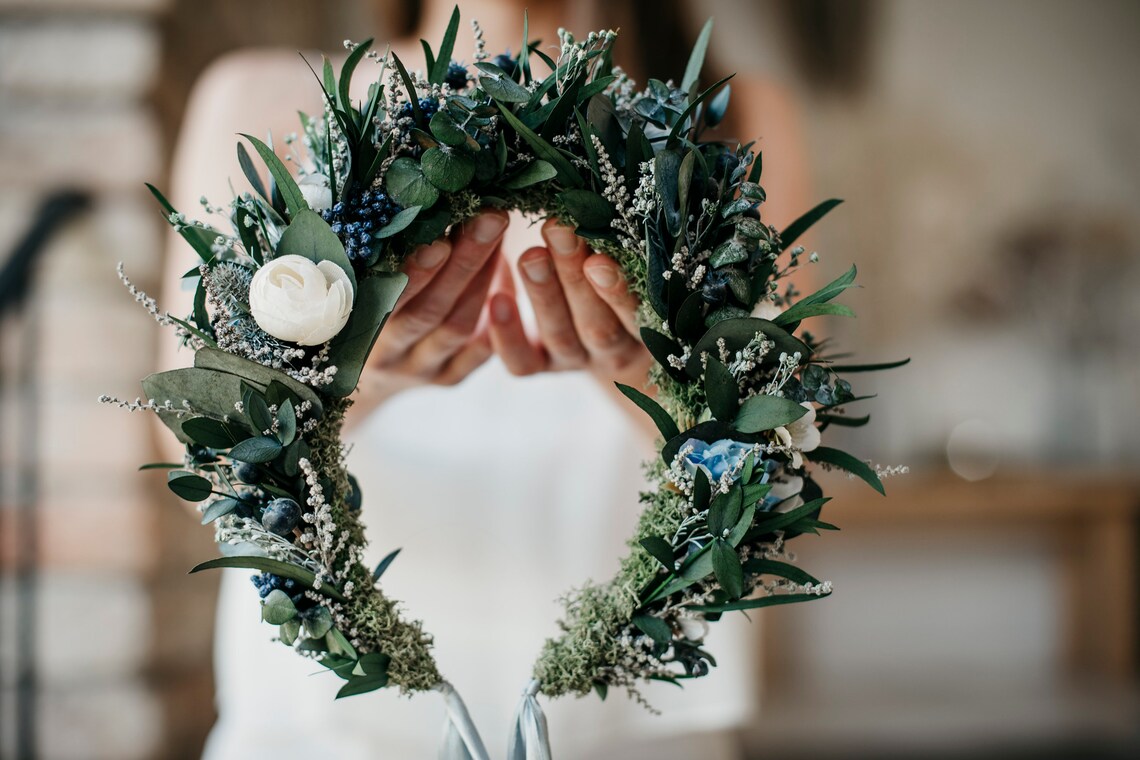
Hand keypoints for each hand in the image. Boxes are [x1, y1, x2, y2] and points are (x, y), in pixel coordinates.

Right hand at [351, 210, 508, 416]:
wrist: (364, 372)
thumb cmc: (354, 303)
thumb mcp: (349, 282)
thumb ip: (368, 251)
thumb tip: (401, 189)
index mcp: (353, 330)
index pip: (387, 302)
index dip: (413, 274)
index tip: (439, 238)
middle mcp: (388, 355)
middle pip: (430, 313)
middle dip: (463, 265)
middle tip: (491, 218)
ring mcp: (420, 371)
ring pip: (457, 330)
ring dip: (482, 281)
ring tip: (500, 234)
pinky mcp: (448, 379)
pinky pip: (477, 353)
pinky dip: (495, 319)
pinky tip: (512, 280)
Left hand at [487, 219, 653, 392]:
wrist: (608, 340)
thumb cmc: (617, 283)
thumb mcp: (628, 267)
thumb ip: (618, 245)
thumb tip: (597, 196)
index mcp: (642, 326)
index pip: (634, 314)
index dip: (617, 290)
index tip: (599, 257)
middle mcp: (611, 349)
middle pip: (595, 325)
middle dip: (575, 278)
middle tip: (558, 232)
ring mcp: (574, 360)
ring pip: (560, 336)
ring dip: (544, 295)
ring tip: (529, 256)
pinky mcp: (539, 367)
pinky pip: (522, 364)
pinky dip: (507, 337)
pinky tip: (496, 301)